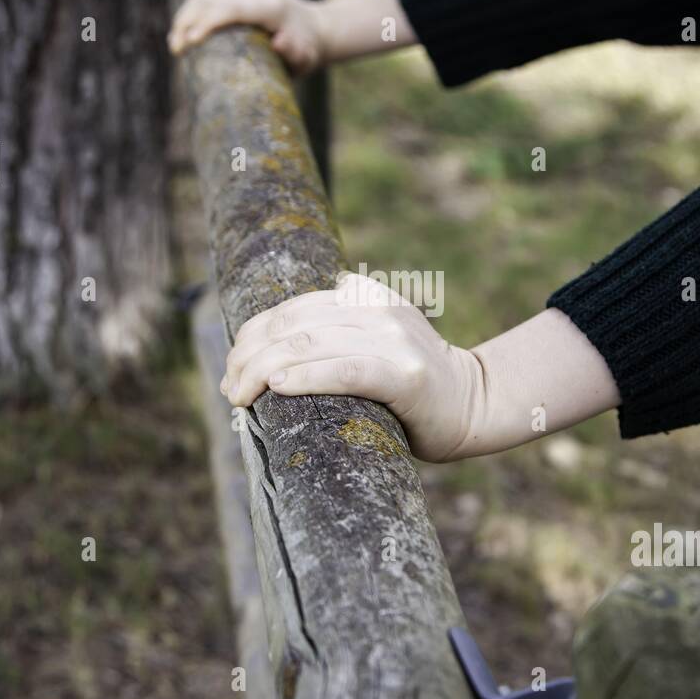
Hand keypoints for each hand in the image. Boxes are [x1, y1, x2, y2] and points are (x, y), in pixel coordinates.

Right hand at [169, 0, 326, 73]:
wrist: (314, 27)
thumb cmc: (307, 49)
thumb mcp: (307, 57)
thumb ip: (296, 52)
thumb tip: (279, 42)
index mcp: (273, 6)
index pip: (235, 6)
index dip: (211, 20)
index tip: (192, 40)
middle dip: (190, 20)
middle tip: (176, 48)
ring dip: (186, 14)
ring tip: (174, 42)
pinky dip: (192, 9)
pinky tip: (180, 28)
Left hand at [221, 273, 484, 461]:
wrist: (470, 403)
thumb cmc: (406, 385)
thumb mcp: (370, 340)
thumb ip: (331, 332)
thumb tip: (259, 350)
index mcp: (364, 294)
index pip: (291, 309)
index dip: (251, 337)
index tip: (231, 369)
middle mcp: (377, 309)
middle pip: (293, 326)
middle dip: (248, 357)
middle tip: (229, 388)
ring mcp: (394, 340)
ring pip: (310, 346)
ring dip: (262, 372)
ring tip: (239, 396)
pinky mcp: (405, 375)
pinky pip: (345, 372)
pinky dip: (306, 377)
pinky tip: (278, 388)